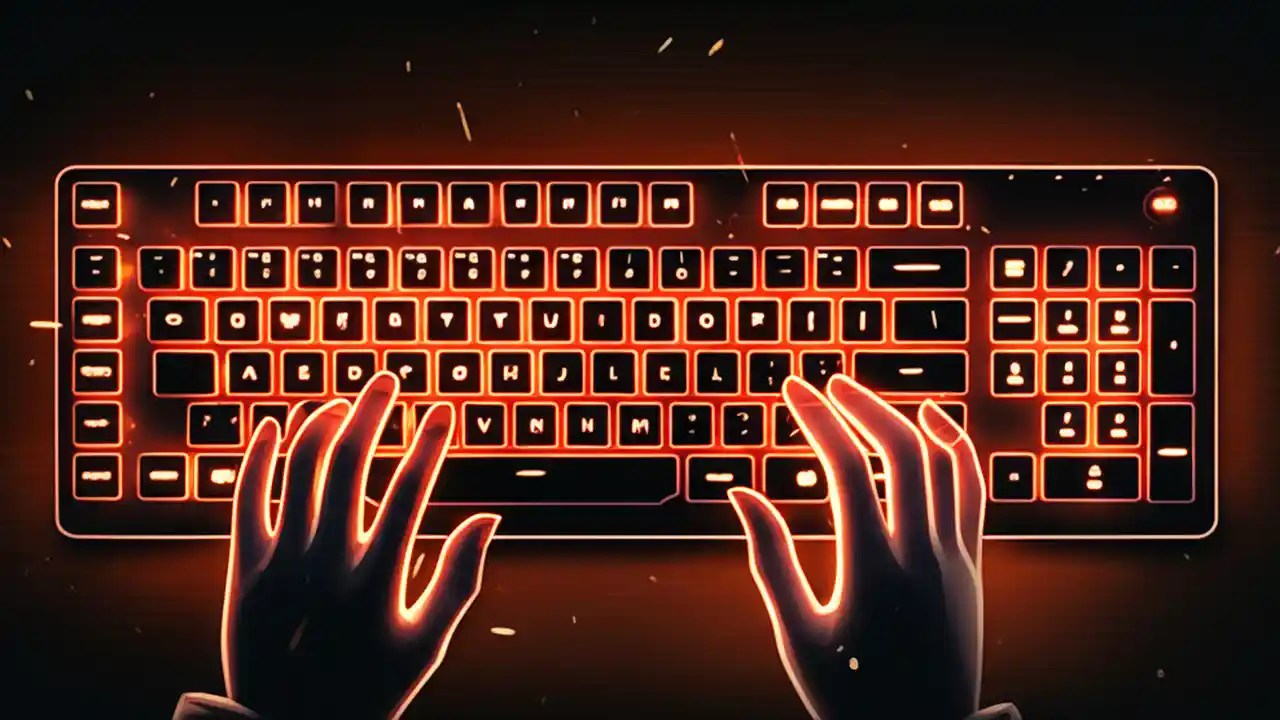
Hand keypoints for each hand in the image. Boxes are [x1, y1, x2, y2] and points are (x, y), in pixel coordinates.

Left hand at [222, 372, 499, 718]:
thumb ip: (459, 579)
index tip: (445, 410)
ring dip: (319, 423)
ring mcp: (279, 564)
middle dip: (373, 409)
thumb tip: (490, 517)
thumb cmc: (370, 688)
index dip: (431, 442)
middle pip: (350, 461)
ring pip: (297, 468)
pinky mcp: (241, 571)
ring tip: (341, 403)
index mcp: (378, 581)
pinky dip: (256, 457)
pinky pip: (245, 498)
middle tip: (388, 379)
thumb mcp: (426, 643)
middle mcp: (327, 564)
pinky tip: (271, 427)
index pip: (411, 490)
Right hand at [729, 375, 985, 719]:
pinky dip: (956, 448)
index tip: (792, 390)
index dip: (818, 420)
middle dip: (861, 404)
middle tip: (824, 382)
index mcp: (871, 572)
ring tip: (864, 398)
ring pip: (943, 463)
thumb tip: (742, 492)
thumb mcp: (796, 635)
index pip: (845, 469)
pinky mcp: (971, 568)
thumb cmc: (848, 697)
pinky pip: (971, 491)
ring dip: (904, 418)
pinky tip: (932, 423)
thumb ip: (769, 559)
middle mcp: (921, 557)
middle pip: (901, 450)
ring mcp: (955, 560)